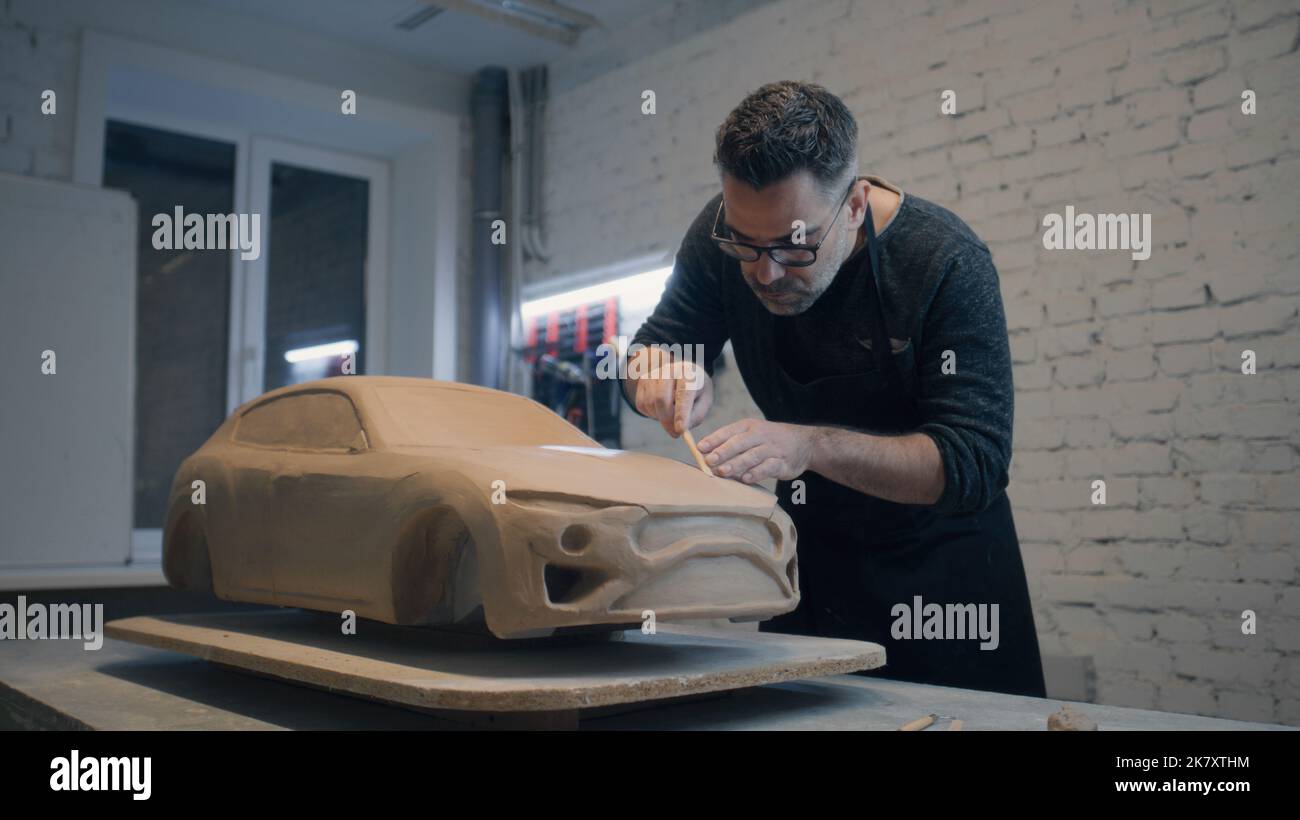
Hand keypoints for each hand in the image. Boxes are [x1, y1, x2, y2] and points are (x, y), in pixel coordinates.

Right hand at [630, 347, 713, 436]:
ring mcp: (653, 374)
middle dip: (667, 420)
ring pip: (650, 403)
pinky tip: (662, 410)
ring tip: (672, 416)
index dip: (681, 414)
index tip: (680, 430)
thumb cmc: (696, 391)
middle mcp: (669, 369)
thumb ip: (694, 417)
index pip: (683, 394)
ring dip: (660, 417)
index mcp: (688, 373)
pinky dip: (651, 414)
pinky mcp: (642, 382)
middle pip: (660, 398)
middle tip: (675, 433)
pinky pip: (642, 404)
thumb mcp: (704, 403)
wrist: (682, 375)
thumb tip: (678, 431)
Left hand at [696, 419, 816, 483]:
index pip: (729, 431)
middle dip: (723, 452)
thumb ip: (732, 443)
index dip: (714, 439)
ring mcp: (772, 449)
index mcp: (749, 427)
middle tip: (709, 461)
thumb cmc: (770, 440)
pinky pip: (768, 467)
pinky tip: (745, 479)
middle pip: (739, 443)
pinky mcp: (782, 463)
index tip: (700, 448)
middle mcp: (760, 435)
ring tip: (722, 472)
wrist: (804, 443)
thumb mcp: (752, 434)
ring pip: (752, 456)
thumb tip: (706, 455)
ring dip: (736, 464)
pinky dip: (756, 473)